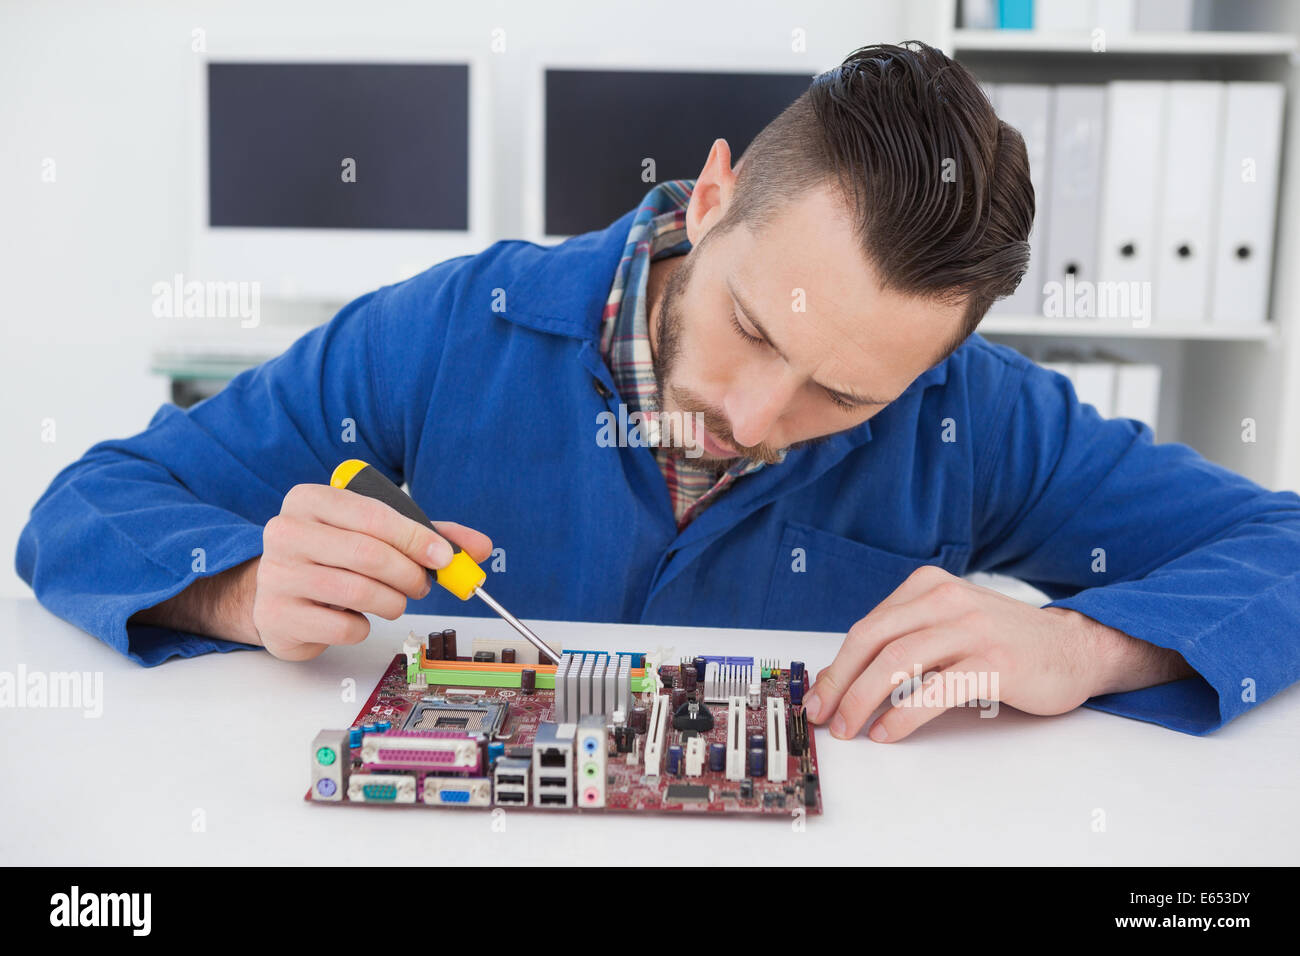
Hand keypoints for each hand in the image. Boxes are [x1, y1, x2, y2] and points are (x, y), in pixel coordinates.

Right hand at [252, 483, 492, 660]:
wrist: (278, 593)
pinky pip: (343, 626)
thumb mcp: (377, 533)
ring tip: (396, 601)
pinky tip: (358, 617)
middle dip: (409, 574)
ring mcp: (277, 574)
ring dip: (393, 602)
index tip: (444, 557)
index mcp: (311, 499)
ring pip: (358, 592)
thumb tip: (481, 547)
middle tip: (422, 585)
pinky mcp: (278, 615)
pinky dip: (364, 626)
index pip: (374, 516)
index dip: (417, 539)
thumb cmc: (333, 557)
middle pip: (369, 555)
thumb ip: (429, 534)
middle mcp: (287, 532)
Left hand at [802, 566, 1113, 742]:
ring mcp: (972, 628)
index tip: (816, 696)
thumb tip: (843, 677)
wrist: (1077, 647)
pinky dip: (903, 714)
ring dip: (863, 699)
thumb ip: (905, 640)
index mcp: (928, 587)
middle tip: (822, 716)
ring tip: (850, 729)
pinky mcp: (995, 661)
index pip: (867, 626)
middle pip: (873, 640)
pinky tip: (888, 732)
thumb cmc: (1005, 642)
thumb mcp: (949, 626)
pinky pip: (935, 689)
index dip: (835, 665)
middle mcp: (946, 599)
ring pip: (897, 662)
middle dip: (839, 682)